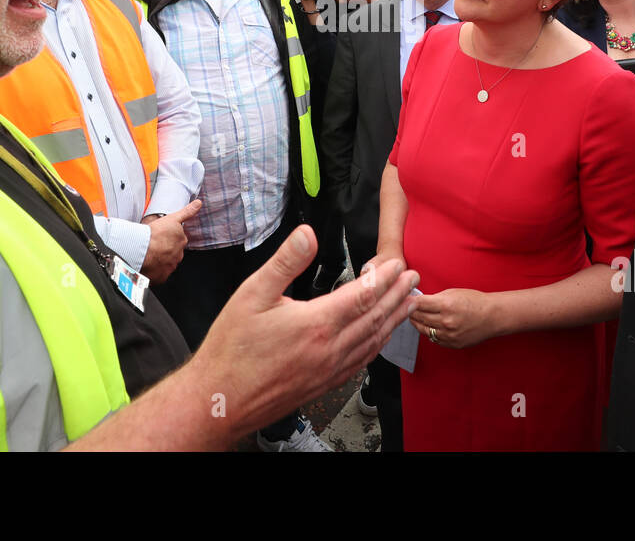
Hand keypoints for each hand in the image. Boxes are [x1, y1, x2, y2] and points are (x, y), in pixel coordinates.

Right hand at [140, 200, 199, 282]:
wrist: (142, 250)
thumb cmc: (155, 235)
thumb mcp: (172, 218)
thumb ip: (187, 212)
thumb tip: (199, 204)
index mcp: (181, 241)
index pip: (178, 240)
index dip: (169, 238)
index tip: (162, 237)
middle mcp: (178, 255)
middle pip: (173, 252)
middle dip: (166, 249)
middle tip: (155, 245)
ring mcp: (170, 266)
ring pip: (167, 263)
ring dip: (160, 259)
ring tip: (150, 254)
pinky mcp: (162, 276)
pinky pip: (159, 274)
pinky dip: (155, 271)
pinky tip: (148, 264)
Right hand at [193, 225, 418, 435]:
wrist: (220, 399)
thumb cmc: (232, 350)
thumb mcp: (252, 294)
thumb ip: (285, 262)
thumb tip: (307, 234)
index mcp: (317, 324)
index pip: (363, 296)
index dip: (383, 278)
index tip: (397, 264)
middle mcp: (330, 350)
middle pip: (375, 318)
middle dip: (397, 296)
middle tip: (413, 279)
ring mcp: (330, 370)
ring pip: (373, 342)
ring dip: (394, 320)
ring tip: (408, 304)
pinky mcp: (324, 385)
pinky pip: (361, 362)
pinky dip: (377, 345)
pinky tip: (380, 339)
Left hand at [410, 287, 494, 348]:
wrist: (492, 316)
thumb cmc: (475, 301)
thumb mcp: (453, 293)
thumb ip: (435, 298)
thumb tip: (419, 301)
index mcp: (446, 305)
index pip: (419, 304)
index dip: (410, 301)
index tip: (404, 298)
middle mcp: (446, 321)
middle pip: (419, 317)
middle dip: (410, 311)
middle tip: (405, 307)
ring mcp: (448, 335)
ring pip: (423, 330)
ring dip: (417, 322)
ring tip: (414, 317)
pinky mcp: (452, 344)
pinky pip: (433, 338)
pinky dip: (429, 332)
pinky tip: (427, 326)